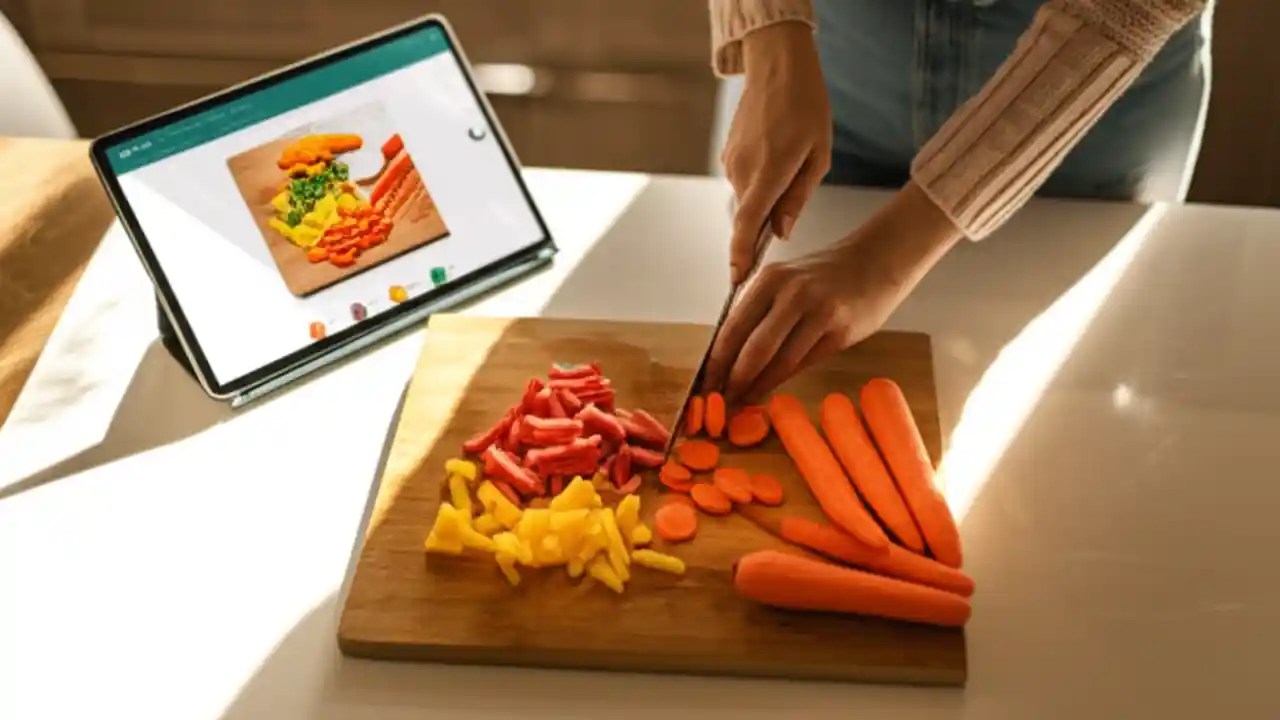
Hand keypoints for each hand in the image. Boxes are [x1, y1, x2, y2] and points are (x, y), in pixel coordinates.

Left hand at [703, 182, 963, 400]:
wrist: (877, 260)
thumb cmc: (825, 276)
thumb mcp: (787, 282)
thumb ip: (761, 311)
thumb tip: (730, 354)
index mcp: (769, 279)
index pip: (733, 327)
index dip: (716, 361)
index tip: (705, 383)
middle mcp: (791, 293)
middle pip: (752, 348)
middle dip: (732, 379)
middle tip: (719, 401)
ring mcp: (818, 312)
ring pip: (779, 360)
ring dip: (756, 385)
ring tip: (741, 402)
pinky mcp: (840, 331)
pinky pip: (803, 362)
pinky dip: (782, 380)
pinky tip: (770, 390)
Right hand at [722, 21, 831, 283]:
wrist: (778, 66)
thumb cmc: (807, 108)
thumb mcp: (817, 157)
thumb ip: (797, 199)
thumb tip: (781, 233)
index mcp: (769, 173)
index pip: (747, 225)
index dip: (740, 256)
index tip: (736, 281)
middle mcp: (743, 171)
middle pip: (751, 215)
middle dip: (767, 222)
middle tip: (790, 203)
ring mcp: (731, 162)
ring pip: (749, 197)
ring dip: (767, 194)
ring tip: (792, 160)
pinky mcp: (727, 154)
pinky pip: (744, 180)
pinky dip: (759, 179)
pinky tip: (777, 152)